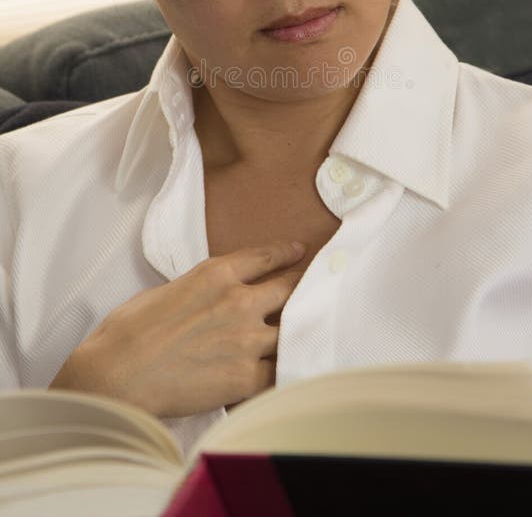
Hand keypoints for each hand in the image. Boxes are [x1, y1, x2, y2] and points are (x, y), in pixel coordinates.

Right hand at [49, 240, 304, 417]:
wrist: (117, 375)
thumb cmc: (128, 332)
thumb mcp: (167, 290)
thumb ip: (200, 290)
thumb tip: (210, 299)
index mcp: (216, 274)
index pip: (264, 257)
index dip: (286, 253)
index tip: (299, 251)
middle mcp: (239, 302)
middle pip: (289, 289)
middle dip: (303, 288)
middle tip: (318, 288)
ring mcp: (246, 340)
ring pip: (291, 330)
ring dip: (298, 330)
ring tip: (310, 331)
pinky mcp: (245, 378)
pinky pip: (280, 371)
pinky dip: (286, 369)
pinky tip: (292, 368)